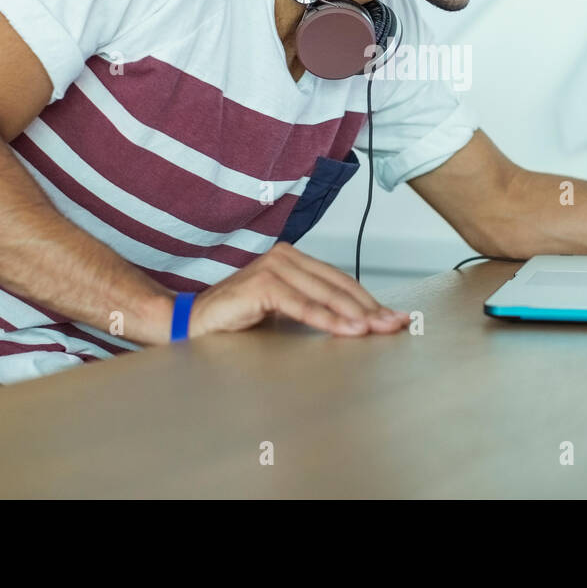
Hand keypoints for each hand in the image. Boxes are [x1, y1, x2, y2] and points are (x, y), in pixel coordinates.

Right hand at [188, 241, 409, 337]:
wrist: (191, 323)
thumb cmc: (236, 319)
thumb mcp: (282, 310)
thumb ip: (310, 307)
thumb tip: (353, 322)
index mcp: (292, 259)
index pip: (340, 280)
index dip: (368, 299)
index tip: (393, 316)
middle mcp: (284, 257)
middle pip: (338, 286)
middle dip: (370, 308)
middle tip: (395, 324)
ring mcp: (273, 268)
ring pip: (326, 295)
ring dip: (356, 315)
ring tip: (379, 329)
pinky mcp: (262, 285)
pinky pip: (304, 306)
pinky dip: (329, 320)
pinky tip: (349, 330)